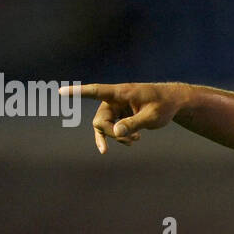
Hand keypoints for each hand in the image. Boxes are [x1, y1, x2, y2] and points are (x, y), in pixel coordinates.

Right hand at [57, 82, 191, 153]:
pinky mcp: (119, 114)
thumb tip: (115, 132)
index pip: (95, 91)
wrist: (173, 102)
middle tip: (132, 141)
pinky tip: (134, 141)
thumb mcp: (151, 117)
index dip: (78, 92)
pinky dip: (119, 137)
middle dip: (111, 134)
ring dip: (116, 137)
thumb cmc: (164, 105)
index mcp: (121, 92)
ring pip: (104, 126)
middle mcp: (114, 98)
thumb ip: (133, 124)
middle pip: (100, 120)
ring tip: (135, 142)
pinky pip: (111, 128)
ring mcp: (116, 107)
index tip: (61, 92)